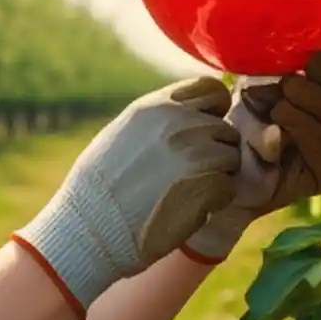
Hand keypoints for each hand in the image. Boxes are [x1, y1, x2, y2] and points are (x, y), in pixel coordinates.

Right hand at [14, 78, 240, 319]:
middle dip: (216, 151)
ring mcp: (195, 154)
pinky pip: (229, 188)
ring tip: (185, 193)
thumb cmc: (97, 189)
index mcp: (156, 107)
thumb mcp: (122, 134)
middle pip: (225, 129)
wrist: (89, 230)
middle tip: (191, 176)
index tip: (204, 133)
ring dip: (217, 177)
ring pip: (231, 159)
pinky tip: (187, 210)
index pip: (211, 89)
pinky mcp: (206, 186)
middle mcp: (179, 124)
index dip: (214, 112)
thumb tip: (182, 114)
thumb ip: (157, 120)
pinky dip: (215, 202)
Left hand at [182, 51, 320, 263]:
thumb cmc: (233, 127)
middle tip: (289, 83)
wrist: (219, 173)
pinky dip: (307, 135)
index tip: (316, 52)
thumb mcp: (250, 92)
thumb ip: (271, 73)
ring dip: (309, 109)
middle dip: (317, 87)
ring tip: (279, 107)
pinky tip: (283, 126)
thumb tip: (284, 59)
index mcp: (317, 95)